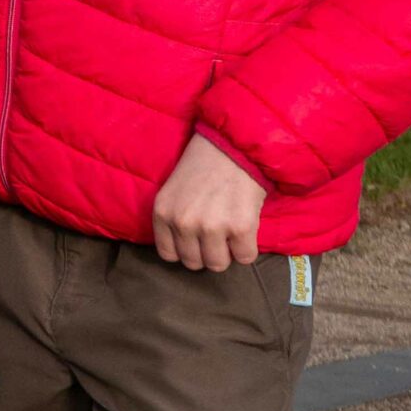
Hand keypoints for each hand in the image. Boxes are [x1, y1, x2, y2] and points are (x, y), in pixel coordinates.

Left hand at [152, 135, 267, 270]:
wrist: (234, 146)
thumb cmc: (203, 167)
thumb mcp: (172, 191)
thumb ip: (173, 219)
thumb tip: (184, 252)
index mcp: (162, 213)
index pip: (169, 255)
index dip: (185, 250)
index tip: (196, 241)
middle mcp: (183, 222)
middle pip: (194, 263)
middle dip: (207, 252)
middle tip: (217, 235)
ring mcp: (211, 226)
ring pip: (218, 265)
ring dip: (227, 253)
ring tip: (231, 233)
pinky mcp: (241, 228)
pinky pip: (245, 257)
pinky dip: (247, 248)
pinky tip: (246, 230)